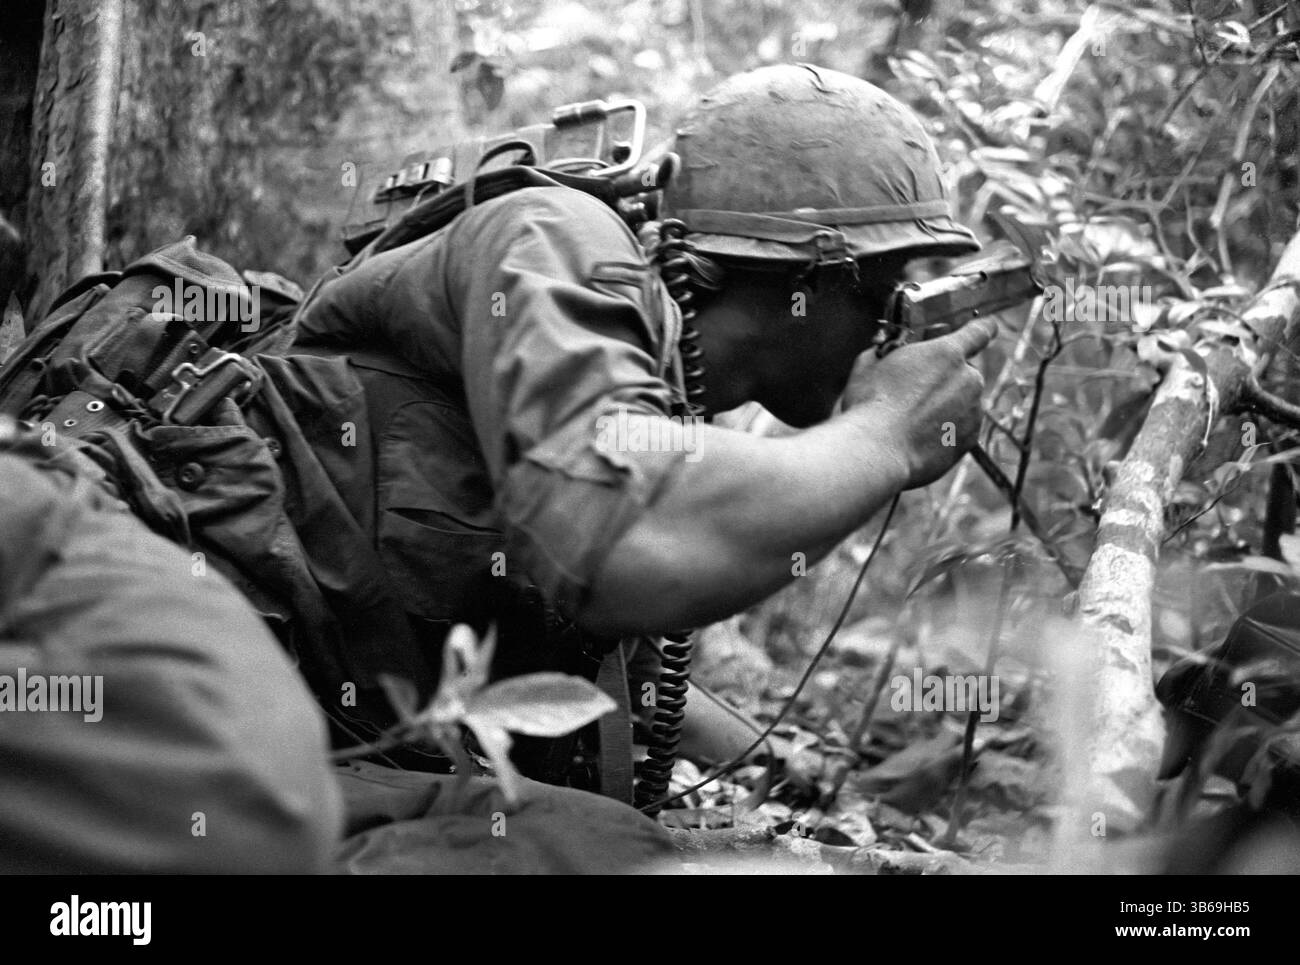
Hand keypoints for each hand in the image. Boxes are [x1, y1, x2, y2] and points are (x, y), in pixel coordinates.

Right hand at [842, 316, 996, 489]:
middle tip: (915, 391)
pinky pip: (960, 428)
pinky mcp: (970, 439)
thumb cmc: (870, 404)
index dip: (982, 329)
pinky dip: (945, 430)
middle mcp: (969, 378)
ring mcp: (973, 411)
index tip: (987, 328)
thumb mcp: (870, 363)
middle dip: (946, 378)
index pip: (979, 331)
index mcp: (947, 352)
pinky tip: (918, 437)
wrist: (877, 451)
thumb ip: (890, 351)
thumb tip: (887, 352)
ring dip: (945, 406)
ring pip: (963, 402)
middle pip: (965, 372)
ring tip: (911, 420)